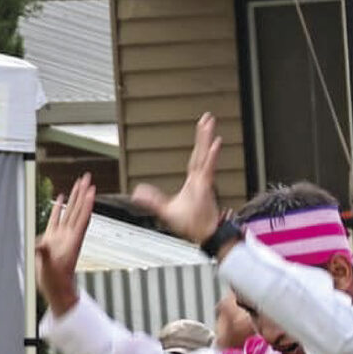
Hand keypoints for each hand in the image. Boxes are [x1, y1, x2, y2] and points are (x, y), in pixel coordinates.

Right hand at [34, 172, 96, 315]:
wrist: (57, 290)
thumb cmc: (55, 282)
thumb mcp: (49, 269)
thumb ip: (45, 256)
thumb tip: (40, 245)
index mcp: (72, 241)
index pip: (81, 218)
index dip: (86, 204)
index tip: (91, 190)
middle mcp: (70, 235)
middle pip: (78, 209)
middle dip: (83, 193)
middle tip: (88, 177)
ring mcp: (62, 235)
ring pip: (70, 211)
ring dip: (74, 197)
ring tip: (79, 182)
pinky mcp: (53, 238)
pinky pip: (57, 218)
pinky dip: (59, 207)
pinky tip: (61, 197)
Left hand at [129, 114, 222, 245]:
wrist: (204, 235)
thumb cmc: (192, 225)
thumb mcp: (166, 210)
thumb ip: (153, 200)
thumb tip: (137, 191)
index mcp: (194, 181)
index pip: (196, 157)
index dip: (199, 143)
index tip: (203, 130)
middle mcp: (200, 178)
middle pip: (201, 151)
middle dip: (204, 134)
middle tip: (208, 118)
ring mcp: (204, 181)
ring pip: (205, 154)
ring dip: (207, 138)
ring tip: (210, 123)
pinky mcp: (205, 187)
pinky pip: (208, 168)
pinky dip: (212, 156)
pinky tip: (215, 144)